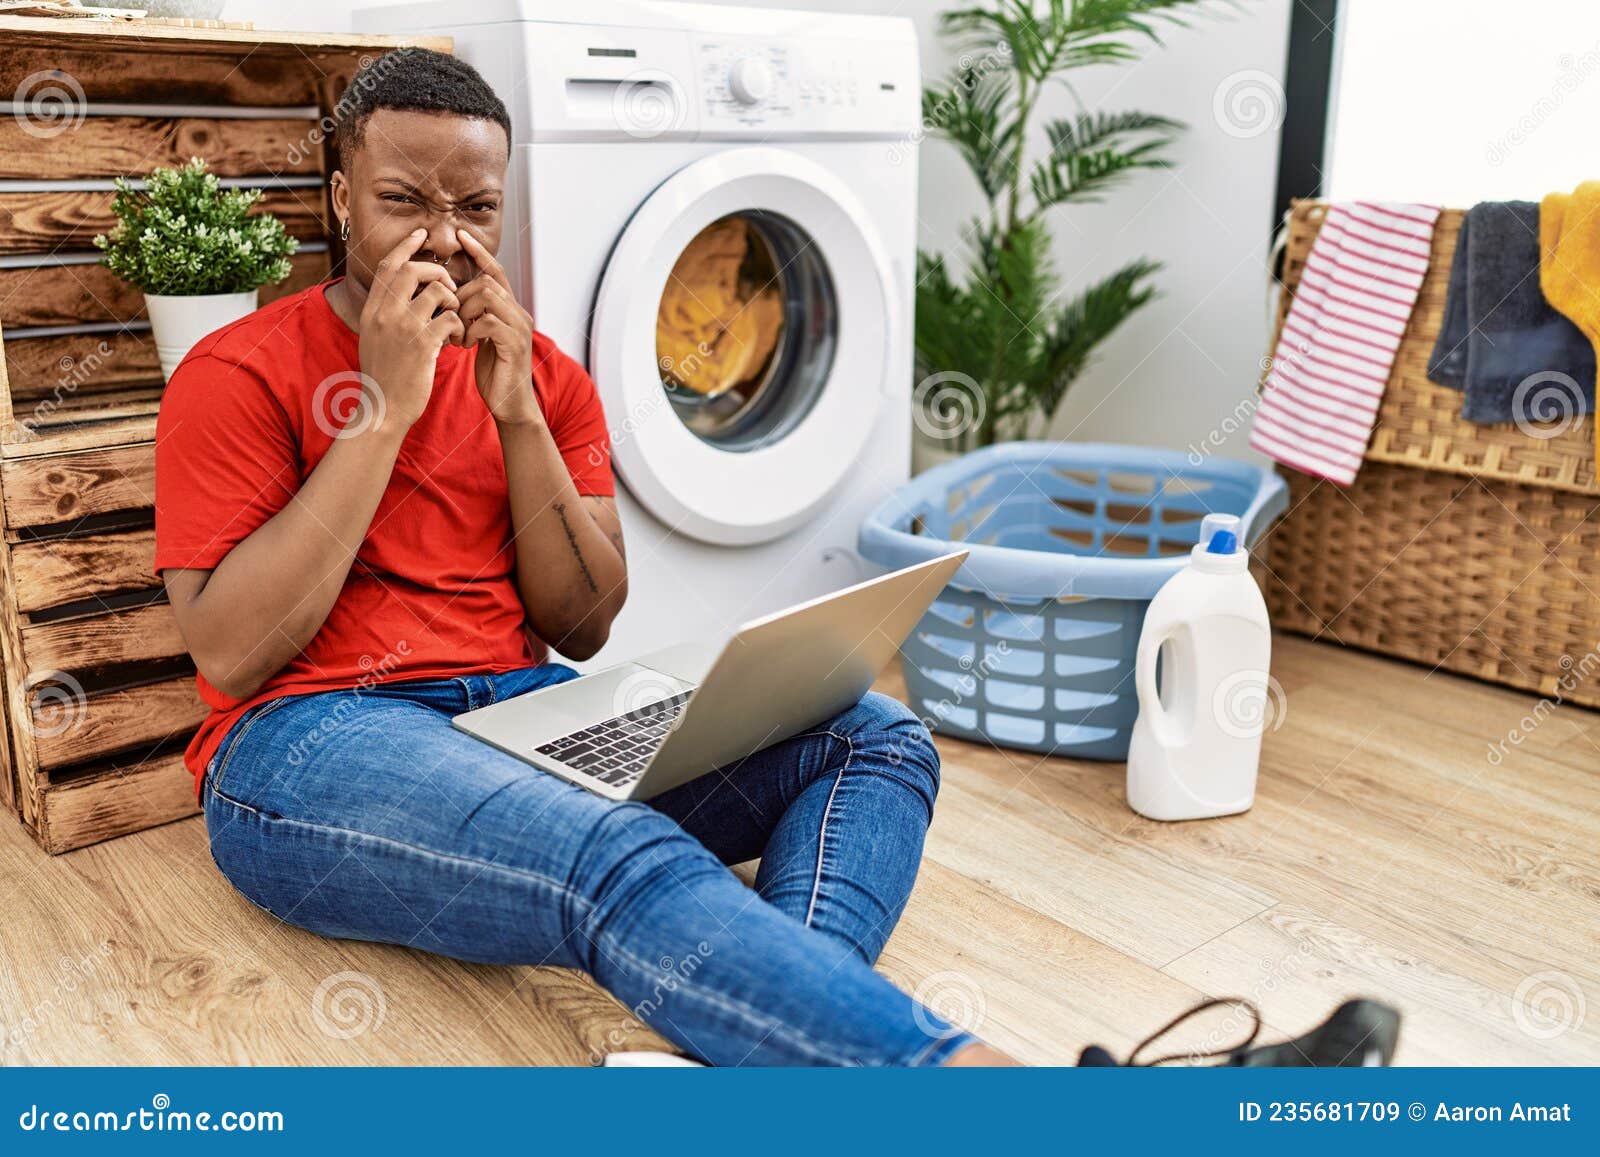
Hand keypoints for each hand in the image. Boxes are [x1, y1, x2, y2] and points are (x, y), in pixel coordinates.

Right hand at [356, 229, 464, 431]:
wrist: (383, 408)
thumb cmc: (385, 375)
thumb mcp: (375, 338)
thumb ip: (385, 312)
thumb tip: (400, 292)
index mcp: (372, 309)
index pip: (390, 265)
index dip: (408, 245)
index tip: (423, 234)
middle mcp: (385, 313)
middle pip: (415, 269)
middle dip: (438, 272)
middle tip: (449, 288)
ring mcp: (403, 328)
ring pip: (438, 292)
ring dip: (454, 302)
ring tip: (454, 320)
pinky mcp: (423, 345)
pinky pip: (451, 319)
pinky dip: (460, 327)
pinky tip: (457, 341)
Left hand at [458, 229, 540, 426]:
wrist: (510, 405)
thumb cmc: (493, 372)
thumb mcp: (480, 337)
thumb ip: (473, 315)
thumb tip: (451, 296)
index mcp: (511, 309)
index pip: (495, 270)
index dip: (479, 252)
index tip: (460, 235)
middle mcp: (519, 313)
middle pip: (487, 281)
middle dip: (462, 294)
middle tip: (450, 317)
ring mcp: (520, 327)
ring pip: (487, 296)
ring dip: (464, 311)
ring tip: (457, 333)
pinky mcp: (515, 344)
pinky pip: (488, 320)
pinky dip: (470, 329)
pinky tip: (465, 344)